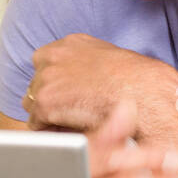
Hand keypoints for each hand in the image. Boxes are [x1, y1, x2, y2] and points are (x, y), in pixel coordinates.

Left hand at [24, 33, 177, 137]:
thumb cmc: (138, 81)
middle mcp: (54, 56)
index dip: (57, 84)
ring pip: (33, 103)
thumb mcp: (111, 59)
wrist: (144, 95)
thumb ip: (90, 65)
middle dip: (50, 99)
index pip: (47, 62)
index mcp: (71, 43)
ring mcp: (46, 79)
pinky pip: (37, 124)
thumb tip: (86, 82)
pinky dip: (50, 132)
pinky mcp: (45, 103)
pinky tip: (70, 134)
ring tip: (70, 126)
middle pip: (36, 82)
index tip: (68, 97)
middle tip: (70, 115)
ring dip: (47, 116)